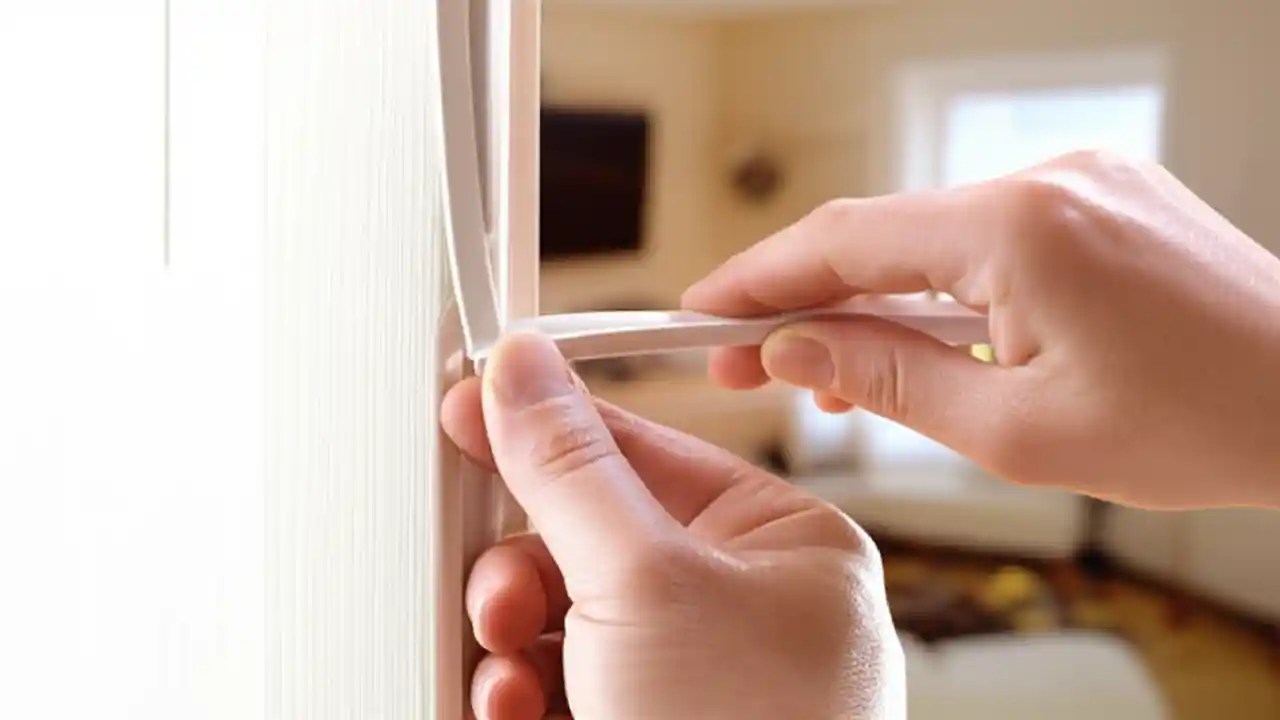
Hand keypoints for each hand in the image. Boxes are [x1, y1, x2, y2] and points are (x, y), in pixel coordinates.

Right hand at [441, 334, 903, 719]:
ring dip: (516, 640)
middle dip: (529, 570)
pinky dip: (522, 692)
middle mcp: (746, 609)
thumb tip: (522, 368)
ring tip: (509, 673)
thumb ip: (570, 470)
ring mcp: (695, 679)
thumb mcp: (645, 584)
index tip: (472, 403)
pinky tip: (512, 711)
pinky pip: (559, 681)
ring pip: (564, 617)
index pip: (648, 451)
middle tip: (499, 595)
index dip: (553, 427)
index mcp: (783, 549)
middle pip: (595, 539)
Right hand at [684, 151, 1279, 509]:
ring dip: (874, 299)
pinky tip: (917, 341)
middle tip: (748, 362)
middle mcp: (1046, 179)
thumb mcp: (1019, 433)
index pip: (845, 241)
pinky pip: (990, 236)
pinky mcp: (1103, 199)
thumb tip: (797, 348)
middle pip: (882, 233)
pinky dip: (939, 287)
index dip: (759, 279)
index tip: (701, 314)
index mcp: (1019, 228)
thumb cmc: (1203, 426)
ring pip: (933, 236)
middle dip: (807, 298)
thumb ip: (890, 379)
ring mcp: (1080, 180)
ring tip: (829, 374)